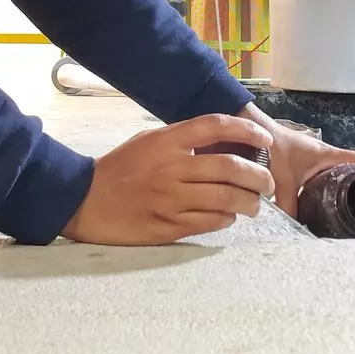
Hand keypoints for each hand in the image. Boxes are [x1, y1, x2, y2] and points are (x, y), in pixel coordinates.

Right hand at [62, 112, 275, 245]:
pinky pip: (209, 223)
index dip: (246, 132)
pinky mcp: (167, 225)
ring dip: (248, 202)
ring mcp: (170, 199)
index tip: (265, 140)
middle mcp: (171, 168)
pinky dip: (227, 219)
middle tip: (269, 183)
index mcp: (166, 141)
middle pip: (229, 167)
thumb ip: (180, 139)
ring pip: (225, 199)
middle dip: (259, 176)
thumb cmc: (119, 168)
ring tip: (255, 204)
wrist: (85, 200)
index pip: (215, 127)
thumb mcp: (147, 141)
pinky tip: (229, 217)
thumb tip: (221, 141)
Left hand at [238, 103, 354, 217]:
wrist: (251, 130)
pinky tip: (326, 202)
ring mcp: (318, 158)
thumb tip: (297, 230)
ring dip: (347, 186)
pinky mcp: (307, 161)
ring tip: (350, 209)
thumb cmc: (271, 148)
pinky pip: (326, 173)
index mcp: (329, 156)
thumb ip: (288, 206)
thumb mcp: (282, 181)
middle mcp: (328, 156)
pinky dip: (331, 185)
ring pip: (341, 172)